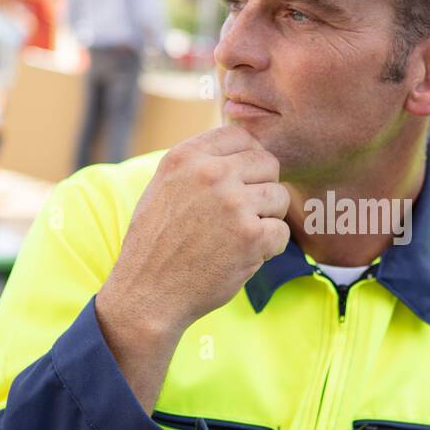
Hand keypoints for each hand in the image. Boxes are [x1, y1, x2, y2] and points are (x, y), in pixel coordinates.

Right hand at [95, 125, 289, 406]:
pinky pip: (282, 232)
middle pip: (268, 163)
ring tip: (239, 236)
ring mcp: (233, 203)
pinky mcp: (251, 236)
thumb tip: (243, 147)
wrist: (147, 294)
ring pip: (280, 197)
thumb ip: (199, 165)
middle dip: (263, 188)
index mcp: (186, 157)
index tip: (242, 181)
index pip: (241, 135)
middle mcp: (210, 174)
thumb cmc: (157, 244)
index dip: (248, 159)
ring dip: (267, 218)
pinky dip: (269, 247)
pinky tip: (243, 256)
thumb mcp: (164, 187)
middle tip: (243, 214)